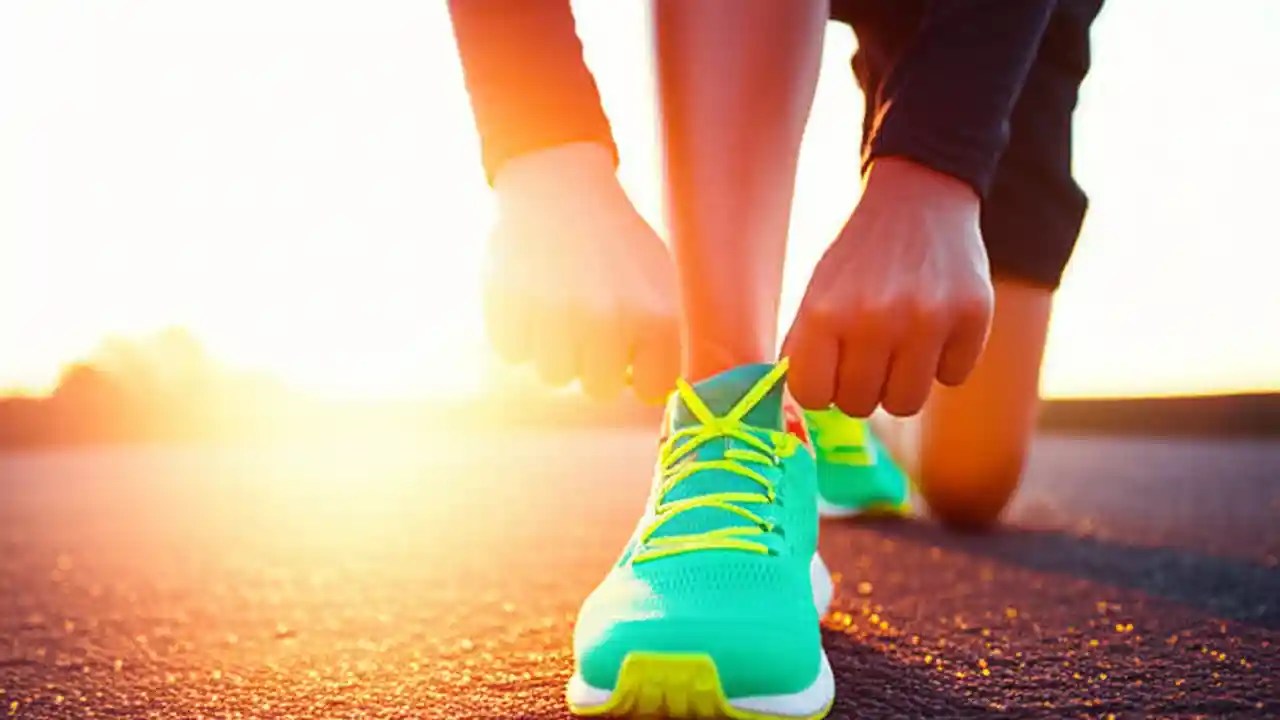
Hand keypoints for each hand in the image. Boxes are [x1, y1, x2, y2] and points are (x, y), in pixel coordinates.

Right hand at [486, 142, 680, 401]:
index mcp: (655, 316)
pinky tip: (528, 298)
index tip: (629, 357)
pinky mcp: (510, 308)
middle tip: (586, 325)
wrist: (558, 188)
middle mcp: (608, 322)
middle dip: (592, 364)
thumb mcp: (658, 279)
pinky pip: (512, 352)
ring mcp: (556, 316)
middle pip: (599, 389)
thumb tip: (651, 390)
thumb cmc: (613, 240)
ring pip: (552, 376)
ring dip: (552, 349)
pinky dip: (516, 332)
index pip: (652, 389)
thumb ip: (661, 337)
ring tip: (556, 308)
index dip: (638, 374)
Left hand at [784, 157, 993, 416]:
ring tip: (900, 346)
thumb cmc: (859, 259)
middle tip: (868, 354)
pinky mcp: (973, 316)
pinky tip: (936, 325)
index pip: (812, 396)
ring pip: (906, 403)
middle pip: (860, 406)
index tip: (830, 371)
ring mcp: (928, 319)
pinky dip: (944, 360)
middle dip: (861, 386)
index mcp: (824, 312)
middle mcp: (875, 318)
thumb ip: (806, 351)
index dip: (821, 389)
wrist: (918, 198)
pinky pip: (952, 377)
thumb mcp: (816, 294)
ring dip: (901, 382)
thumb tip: (800, 410)